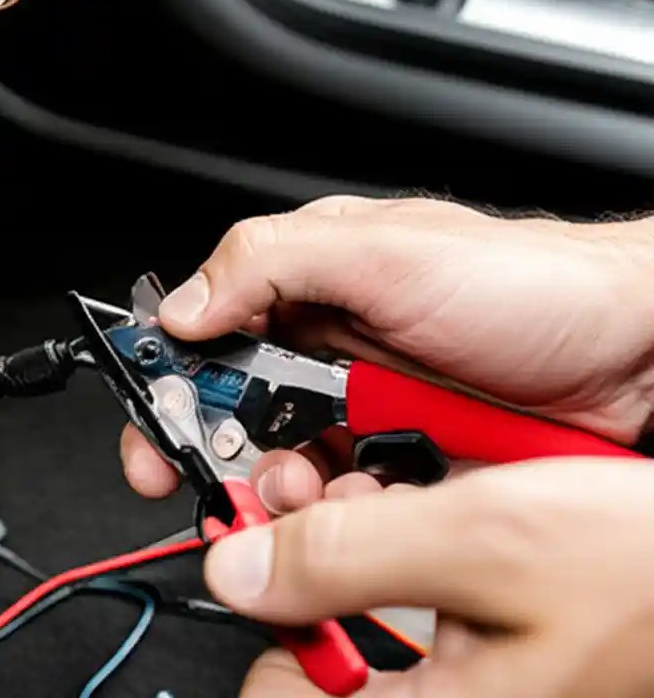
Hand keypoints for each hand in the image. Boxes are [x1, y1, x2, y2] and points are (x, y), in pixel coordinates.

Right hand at [119, 196, 653, 508]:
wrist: (636, 351)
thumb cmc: (530, 283)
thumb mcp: (386, 250)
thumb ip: (269, 264)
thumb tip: (184, 309)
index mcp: (304, 290)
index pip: (205, 341)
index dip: (170, 392)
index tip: (156, 440)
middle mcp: (327, 350)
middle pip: (238, 421)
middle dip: (231, 460)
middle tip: (242, 484)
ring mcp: (367, 409)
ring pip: (292, 472)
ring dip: (297, 492)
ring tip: (330, 485)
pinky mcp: (407, 460)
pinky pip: (354, 502)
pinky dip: (357, 511)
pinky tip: (383, 489)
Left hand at [221, 459, 653, 696]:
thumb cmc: (644, 569)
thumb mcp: (481, 539)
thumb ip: (344, 557)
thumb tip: (239, 572)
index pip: (275, 695)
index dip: (260, 613)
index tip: (260, 549)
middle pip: (315, 648)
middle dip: (311, 563)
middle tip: (324, 504)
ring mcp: (471, 683)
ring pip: (360, 613)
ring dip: (363, 543)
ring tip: (396, 499)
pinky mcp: (491, 649)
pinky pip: (415, 604)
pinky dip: (412, 549)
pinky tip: (440, 515)